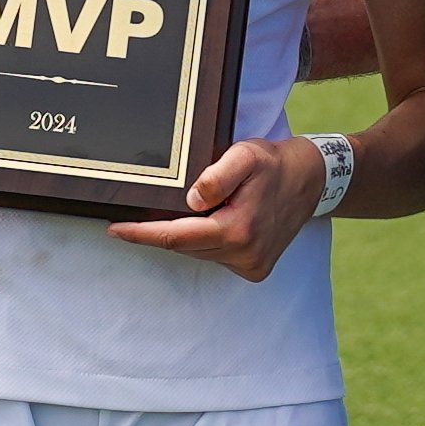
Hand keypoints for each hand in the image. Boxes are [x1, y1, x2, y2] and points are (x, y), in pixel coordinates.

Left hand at [107, 136, 323, 281]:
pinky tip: (208, 220)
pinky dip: (202, 241)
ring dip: (184, 234)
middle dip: (161, 230)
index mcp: (237, 231)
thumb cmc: (274, 164)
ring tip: (188, 208)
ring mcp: (250, 265)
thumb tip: (191, 199)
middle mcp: (243, 255)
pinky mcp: (255, 269)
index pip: (175, 237)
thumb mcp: (245, 156)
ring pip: (198, 252)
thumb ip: (217, 176)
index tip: (114, 230)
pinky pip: (214, 255)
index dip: (141, 233)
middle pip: (184, 246)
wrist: (310, 180)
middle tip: (141, 209)